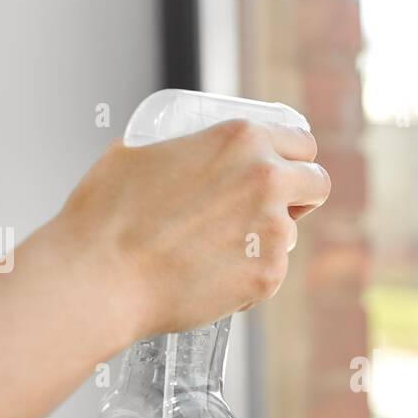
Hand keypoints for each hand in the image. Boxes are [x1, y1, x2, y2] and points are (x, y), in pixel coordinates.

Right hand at [46, 119, 330, 338]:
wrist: (99, 278)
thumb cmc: (106, 217)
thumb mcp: (139, 153)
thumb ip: (178, 150)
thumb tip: (177, 155)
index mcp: (240, 139)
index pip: (302, 143)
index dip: (294, 159)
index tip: (283, 172)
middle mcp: (267, 178)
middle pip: (318, 183)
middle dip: (300, 196)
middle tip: (268, 210)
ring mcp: (273, 230)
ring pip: (291, 234)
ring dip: (267, 240)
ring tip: (215, 251)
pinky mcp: (268, 276)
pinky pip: (270, 274)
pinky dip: (246, 277)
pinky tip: (208, 278)